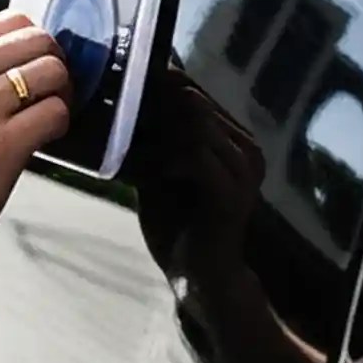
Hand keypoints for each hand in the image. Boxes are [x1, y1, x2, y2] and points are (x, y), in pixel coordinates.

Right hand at [0, 11, 71, 288]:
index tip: (38, 69)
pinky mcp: (0, 147)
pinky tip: (43, 145)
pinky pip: (56, 114)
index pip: (11, 20)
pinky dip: (61, 128)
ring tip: (48, 122)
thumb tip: (15, 71)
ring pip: (54, 73)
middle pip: (39, 40)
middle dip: (56, 67)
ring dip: (63, 97)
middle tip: (52, 96)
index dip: (37, 44)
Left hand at [135, 70, 264, 312]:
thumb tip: (120, 99)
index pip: (193, 90)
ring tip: (129, 151)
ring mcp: (243, 170)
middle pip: (193, 101)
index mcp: (234, 137)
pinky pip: (194, 156)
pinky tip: (146, 174)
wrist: (198, 274)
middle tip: (117, 121)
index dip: (154, 88)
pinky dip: (163, 161)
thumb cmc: (177, 221)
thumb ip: (151, 136)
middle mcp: (246, 147)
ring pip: (194, 124)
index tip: (119, 96)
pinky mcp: (232, 194)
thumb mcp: (159, 168)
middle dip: (151, 109)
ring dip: (155, 135)